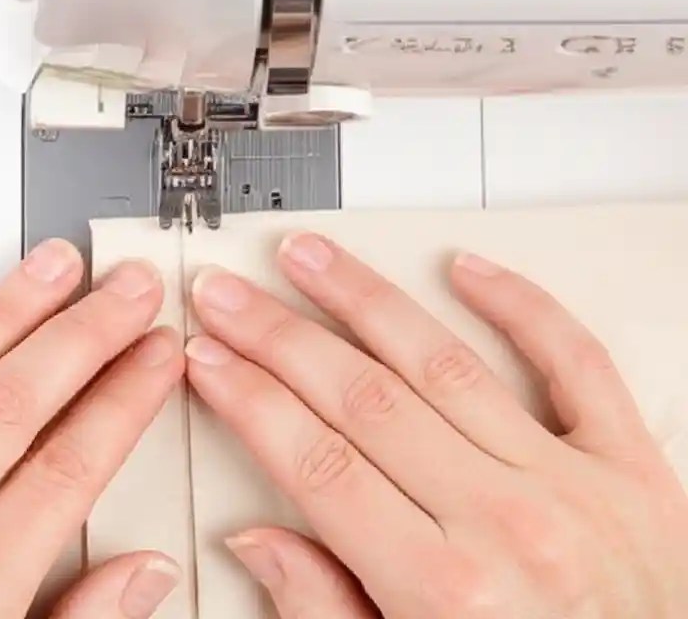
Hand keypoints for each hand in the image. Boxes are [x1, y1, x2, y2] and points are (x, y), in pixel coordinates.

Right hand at [186, 233, 687, 618]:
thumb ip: (324, 610)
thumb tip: (259, 542)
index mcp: (444, 592)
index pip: (315, 463)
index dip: (249, 400)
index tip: (209, 361)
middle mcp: (508, 526)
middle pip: (362, 400)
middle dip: (278, 337)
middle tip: (230, 298)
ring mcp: (574, 488)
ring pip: (443, 364)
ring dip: (364, 300)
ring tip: (311, 260)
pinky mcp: (633, 471)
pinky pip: (576, 364)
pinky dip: (521, 307)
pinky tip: (467, 272)